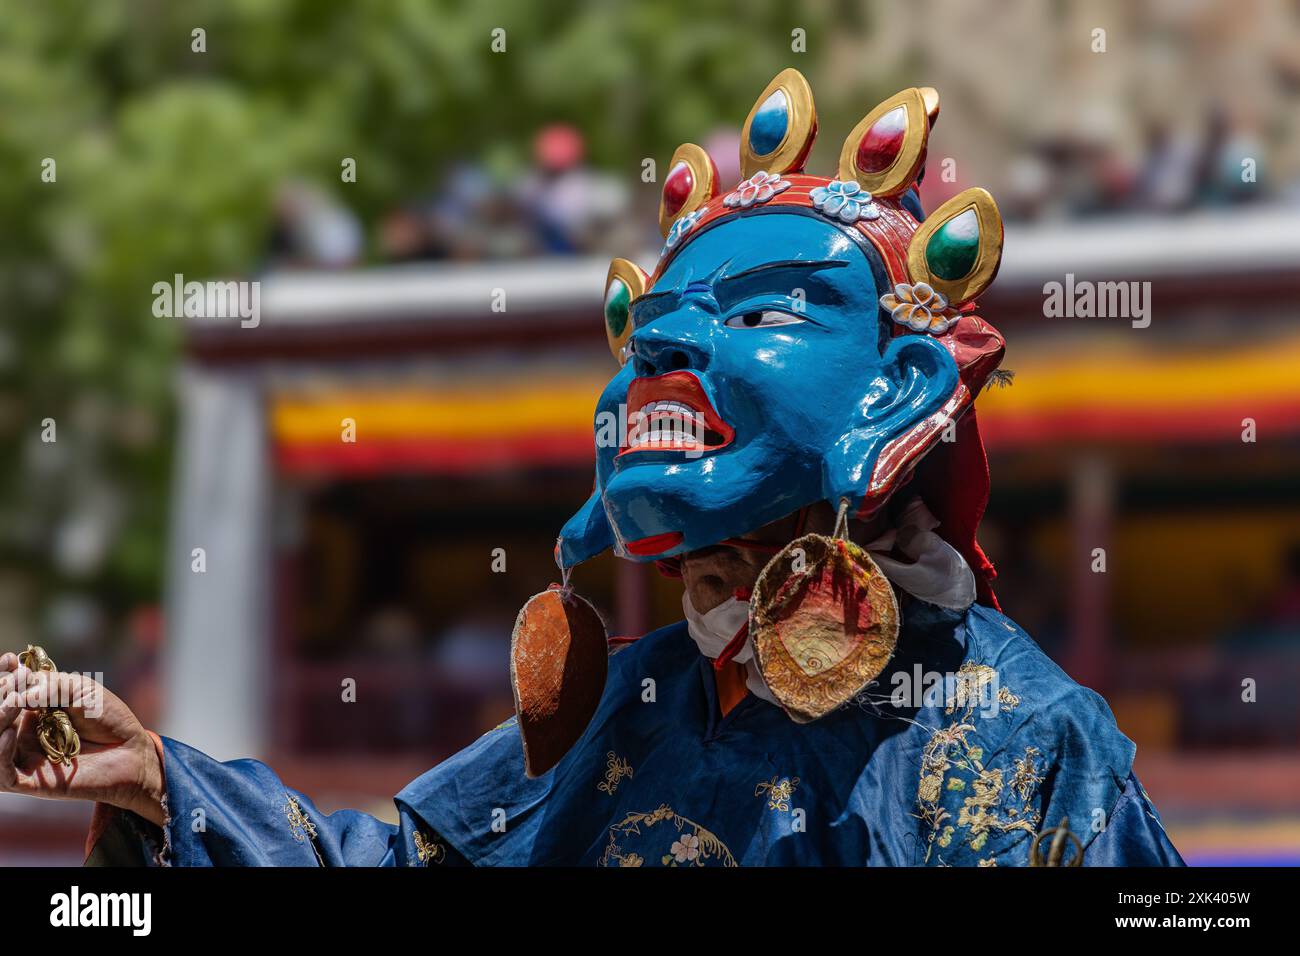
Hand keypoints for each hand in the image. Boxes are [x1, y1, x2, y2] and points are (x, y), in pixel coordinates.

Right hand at [0, 652, 164, 825]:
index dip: (2, 677)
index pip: (3, 693)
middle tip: (11, 682)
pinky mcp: (30, 781)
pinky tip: (8, 734)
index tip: (9, 660)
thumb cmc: (108, 717)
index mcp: (29, 709)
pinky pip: (2, 774)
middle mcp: (20, 732)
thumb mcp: (81, 690)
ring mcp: (23, 756)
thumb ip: (50, 686)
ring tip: (10, 704)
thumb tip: (16, 691)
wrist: (131, 749)